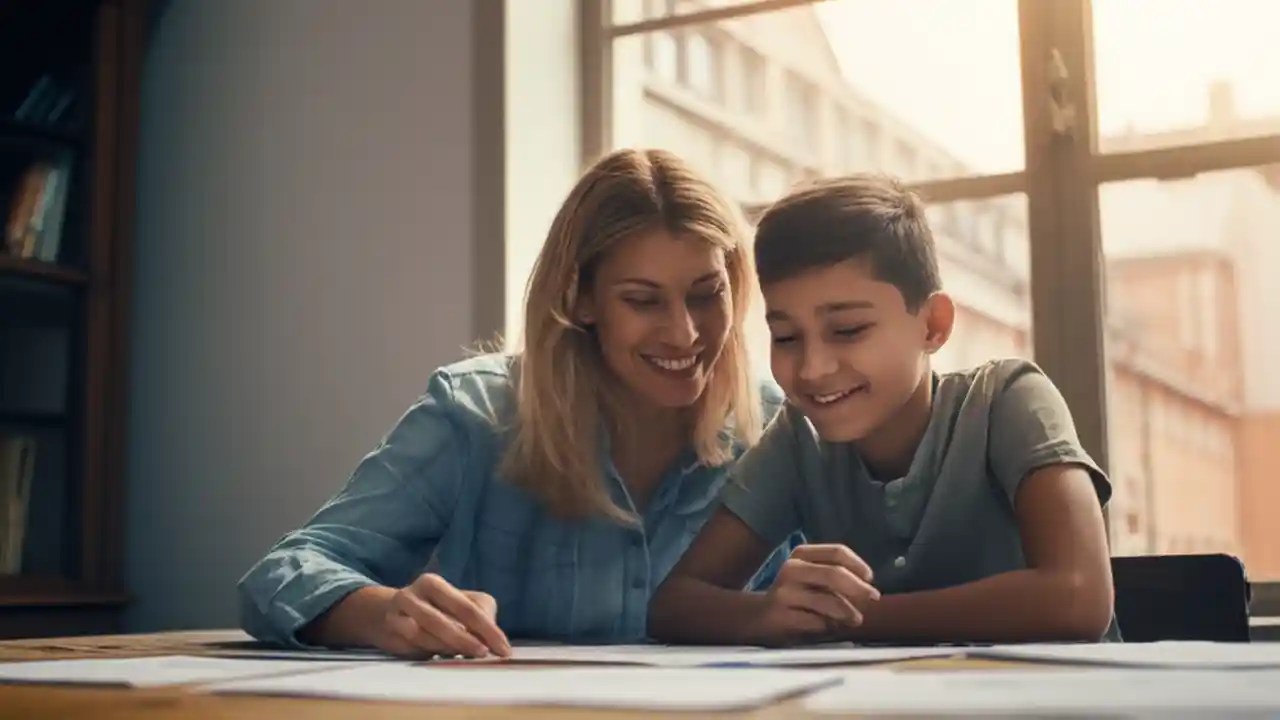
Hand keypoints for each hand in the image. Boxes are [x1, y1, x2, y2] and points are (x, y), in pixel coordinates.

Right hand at [375, 574, 511, 658]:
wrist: (386, 614)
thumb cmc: (434, 609)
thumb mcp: (459, 604)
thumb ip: (479, 613)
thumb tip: (491, 636)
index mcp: (433, 584)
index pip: (466, 607)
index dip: (488, 630)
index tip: (504, 649)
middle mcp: (413, 595)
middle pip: (442, 620)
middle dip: (466, 640)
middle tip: (484, 654)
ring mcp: (397, 614)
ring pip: (424, 634)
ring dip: (447, 648)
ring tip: (467, 656)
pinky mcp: (389, 633)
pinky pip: (412, 645)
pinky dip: (430, 652)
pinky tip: (442, 657)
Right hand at [750, 544, 879, 645]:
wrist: (758, 616)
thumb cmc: (795, 595)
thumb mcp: (811, 577)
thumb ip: (835, 576)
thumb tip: (867, 587)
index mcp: (801, 554)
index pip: (837, 552)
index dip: (858, 564)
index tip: (869, 578)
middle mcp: (791, 568)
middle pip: (834, 574)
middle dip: (859, 588)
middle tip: (874, 598)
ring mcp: (785, 592)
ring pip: (829, 602)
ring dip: (849, 613)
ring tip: (856, 619)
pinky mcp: (782, 615)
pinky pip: (818, 622)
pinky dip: (830, 627)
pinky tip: (828, 627)